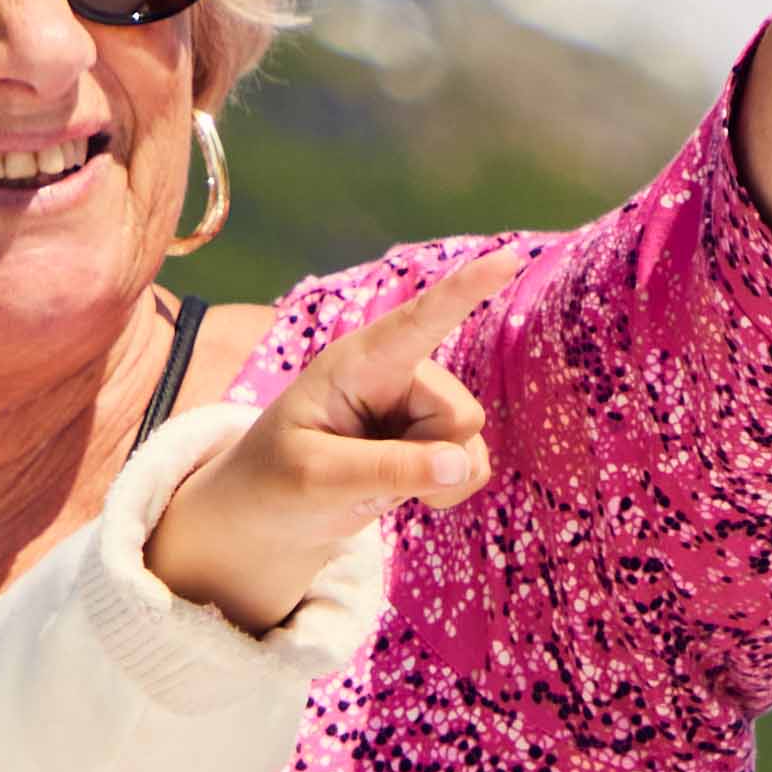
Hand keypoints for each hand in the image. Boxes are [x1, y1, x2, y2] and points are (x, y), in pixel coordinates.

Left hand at [147, 252, 517, 630]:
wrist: (265, 513)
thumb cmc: (274, 479)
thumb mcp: (315, 476)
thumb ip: (388, 469)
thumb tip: (460, 464)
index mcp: (359, 362)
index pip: (420, 320)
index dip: (466, 290)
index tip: (507, 259)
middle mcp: (399, 374)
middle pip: (459, 413)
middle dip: (424, 455)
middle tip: (360, 472)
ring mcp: (420, 408)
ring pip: (469, 443)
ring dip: (433, 477)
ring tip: (373, 481)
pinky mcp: (433, 441)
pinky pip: (472, 465)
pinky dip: (446, 489)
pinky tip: (405, 494)